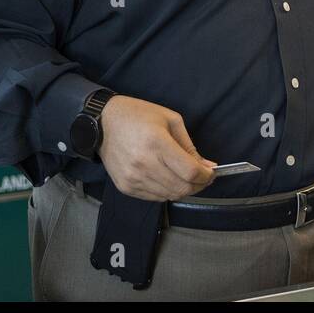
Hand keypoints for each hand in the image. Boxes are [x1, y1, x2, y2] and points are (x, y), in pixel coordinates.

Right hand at [98, 95, 215, 201]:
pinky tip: (167, 178)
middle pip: (182, 188)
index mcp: (157, 143)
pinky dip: (166, 191)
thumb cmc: (138, 115)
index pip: (190, 172)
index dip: (206, 176)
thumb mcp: (170, 120)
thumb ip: (189, 146)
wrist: (102, 122)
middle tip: (202, 177)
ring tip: (185, 177)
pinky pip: (154, 197)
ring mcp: (133, 178)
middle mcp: (144, 164)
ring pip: (169, 196)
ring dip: (183, 189)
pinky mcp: (126, 187)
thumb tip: (206, 166)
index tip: (210, 172)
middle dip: (198, 185)